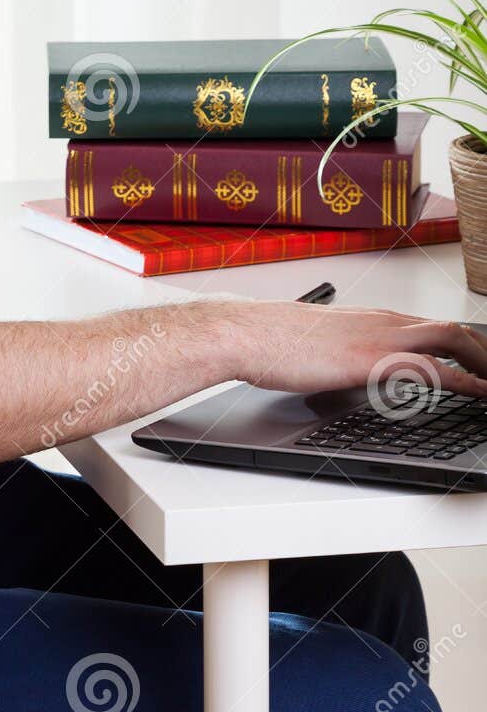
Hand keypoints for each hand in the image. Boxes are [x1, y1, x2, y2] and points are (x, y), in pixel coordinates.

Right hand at [227, 301, 486, 398]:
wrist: (248, 334)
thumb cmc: (271, 341)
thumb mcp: (316, 347)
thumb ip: (341, 356)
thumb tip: (342, 374)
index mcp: (371, 318)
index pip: (430, 326)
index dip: (460, 345)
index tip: (473, 362)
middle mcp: (384, 321)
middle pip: (452, 329)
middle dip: (480, 352)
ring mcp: (382, 338)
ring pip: (453, 340)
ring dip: (481, 361)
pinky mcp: (375, 360)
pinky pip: (435, 369)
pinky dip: (467, 381)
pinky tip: (480, 393)